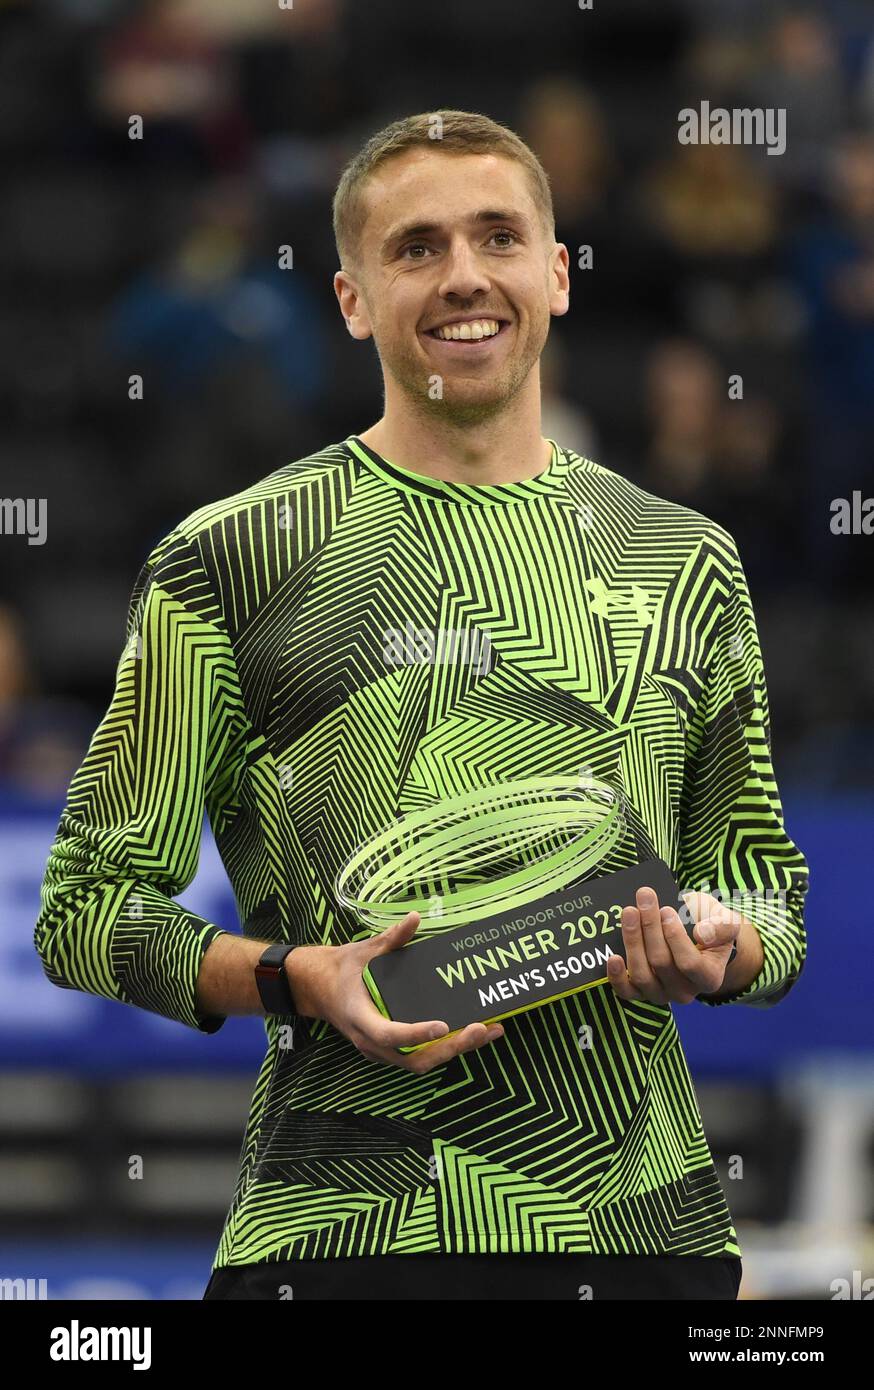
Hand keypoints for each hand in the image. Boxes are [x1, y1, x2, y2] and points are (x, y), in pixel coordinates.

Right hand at [286, 910, 503, 1072]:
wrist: (318, 988)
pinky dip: (447, 1048)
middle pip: (415, 1058)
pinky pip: (421, 1055)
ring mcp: (382, 1050)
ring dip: (456, 1050)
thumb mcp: (364, 951)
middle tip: (481, 1028)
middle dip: (451, 1048)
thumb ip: (391, 939)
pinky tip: (472, 1033)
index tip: (443, 1025)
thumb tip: (414, 918)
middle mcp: (371, 1042)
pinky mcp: (392, 1050)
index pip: (388, 1034)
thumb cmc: (341, 970)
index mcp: (360, 1018)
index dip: (415, 1034)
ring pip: (422, 1061)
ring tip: (488, 1031)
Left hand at [606, 886, 742, 1005]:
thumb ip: (722, 926)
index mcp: (708, 977)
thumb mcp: (726, 922)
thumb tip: (701, 933)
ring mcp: (661, 993)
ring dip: (632, 940)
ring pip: (642, 974)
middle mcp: (684, 992)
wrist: (699, 939)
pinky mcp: (640, 992)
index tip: (666, 910)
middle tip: (643, 898)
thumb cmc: (711, 928)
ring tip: (629, 912)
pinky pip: (626, 991)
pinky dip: (617, 976)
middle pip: (661, 963)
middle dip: (650, 927)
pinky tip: (612, 956)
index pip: (689, 963)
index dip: (675, 937)